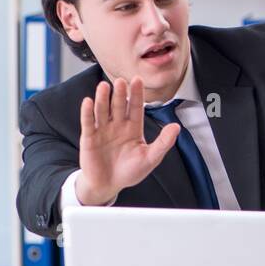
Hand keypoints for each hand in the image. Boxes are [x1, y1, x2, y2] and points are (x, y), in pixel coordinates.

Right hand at [77, 76, 179, 204]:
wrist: (108, 185)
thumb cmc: (130, 172)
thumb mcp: (150, 158)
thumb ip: (163, 143)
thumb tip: (177, 127)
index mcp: (133, 127)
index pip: (136, 107)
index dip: (137, 94)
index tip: (138, 80)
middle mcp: (117, 125)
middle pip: (119, 105)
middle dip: (120, 93)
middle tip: (120, 80)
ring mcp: (103, 130)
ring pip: (103, 110)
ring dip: (102, 98)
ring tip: (103, 86)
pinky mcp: (89, 138)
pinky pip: (88, 123)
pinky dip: (87, 112)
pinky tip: (88, 101)